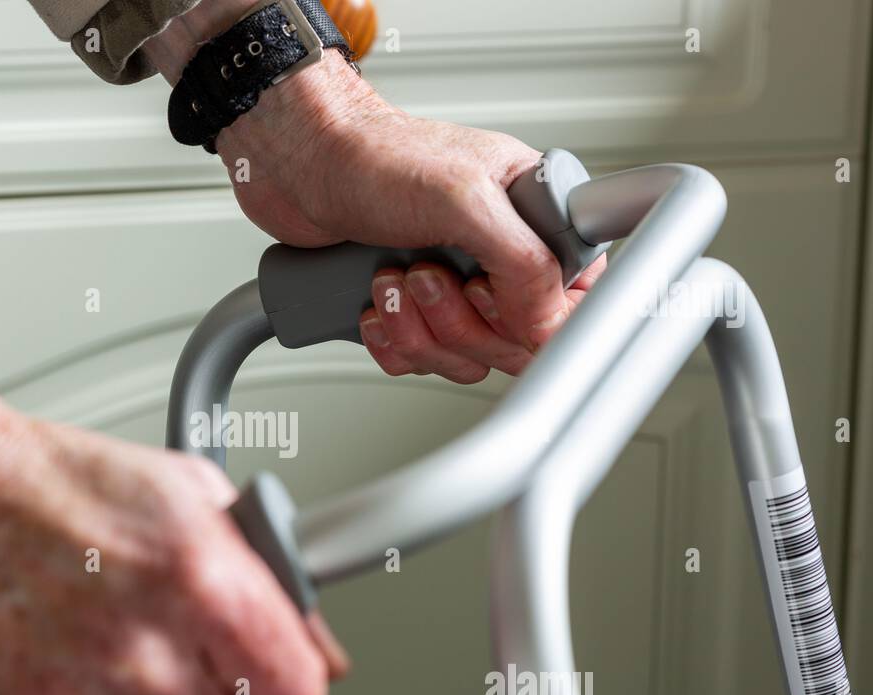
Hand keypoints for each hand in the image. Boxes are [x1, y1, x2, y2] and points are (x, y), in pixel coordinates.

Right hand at [0, 300, 346, 694]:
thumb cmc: (45, 480)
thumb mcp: (185, 493)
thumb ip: (267, 574)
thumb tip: (316, 646)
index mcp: (199, 581)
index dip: (284, 685)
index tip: (266, 676)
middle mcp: (136, 650)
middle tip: (174, 660)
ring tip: (97, 653)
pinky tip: (48, 672)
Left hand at [214, 54, 604, 382]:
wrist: (302, 163)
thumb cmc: (378, 158)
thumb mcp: (466, 201)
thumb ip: (523, 263)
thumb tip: (550, 323)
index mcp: (532, 216)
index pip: (570, 297)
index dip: (531, 316)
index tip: (484, 293)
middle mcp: (498, 253)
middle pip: (512, 340)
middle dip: (456, 321)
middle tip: (425, 275)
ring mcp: (454, 283)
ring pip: (463, 356)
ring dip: (419, 331)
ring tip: (392, 280)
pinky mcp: (411, 308)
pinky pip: (419, 359)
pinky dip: (392, 341)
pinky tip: (373, 303)